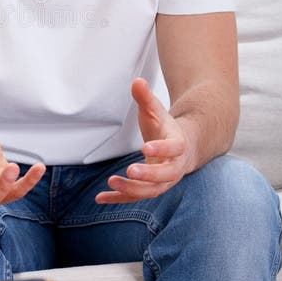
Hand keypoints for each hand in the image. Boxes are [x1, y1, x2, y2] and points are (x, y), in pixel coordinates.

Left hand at [95, 78, 191, 203]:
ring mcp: (163, 181)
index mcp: (178, 144)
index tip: (145, 146)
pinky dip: (118, 199)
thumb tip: (137, 81)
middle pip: (165, 175)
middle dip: (148, 174)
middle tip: (130, 171)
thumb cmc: (165, 128)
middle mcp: (174, 166)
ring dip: (132, 189)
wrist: (181, 149)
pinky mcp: (150, 189)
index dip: (162, 148)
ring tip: (112, 183)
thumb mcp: (156, 111)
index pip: (174, 148)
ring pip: (152, 190)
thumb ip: (146, 98)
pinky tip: (100, 198)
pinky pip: (135, 198)